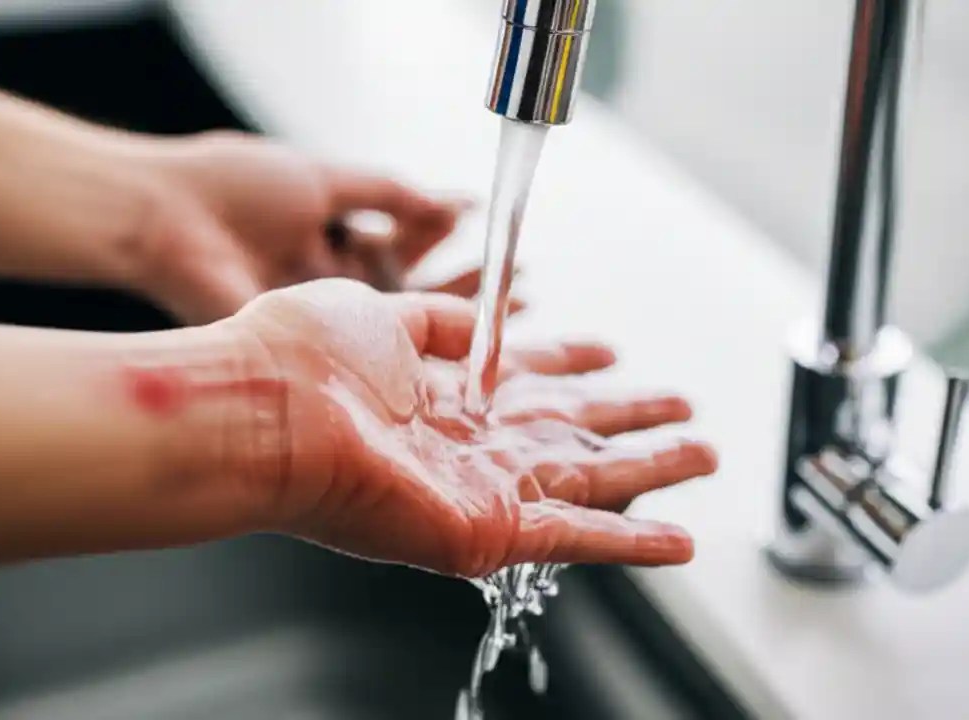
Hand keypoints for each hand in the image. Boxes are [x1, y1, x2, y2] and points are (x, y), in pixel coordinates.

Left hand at [133, 131, 480, 322]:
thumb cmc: (234, 188)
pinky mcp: (313, 341)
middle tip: (519, 283)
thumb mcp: (327, 180)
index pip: (401, 237)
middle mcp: (332, 279)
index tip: (487, 228)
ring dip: (457, 310)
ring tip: (514, 306)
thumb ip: (388, 192)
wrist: (170, 220)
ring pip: (403, 318)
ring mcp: (324, 314)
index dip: (444, 234)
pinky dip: (423, 338)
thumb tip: (448, 204)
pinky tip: (468, 334)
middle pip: (412, 283)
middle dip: (466, 282)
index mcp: (330, 233)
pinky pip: (376, 343)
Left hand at [222, 279, 716, 576]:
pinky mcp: (487, 531)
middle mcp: (466, 444)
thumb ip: (441, 321)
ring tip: (704, 457)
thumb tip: (485, 318)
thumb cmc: (299, 357)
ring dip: (650, 474)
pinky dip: (631, 542)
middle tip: (683, 412)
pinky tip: (678, 540)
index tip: (610, 356)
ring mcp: (480, 491)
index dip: (572, 364)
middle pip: (570, 433)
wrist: (264, 410)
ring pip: (588, 485)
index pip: (525, 378)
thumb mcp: (382, 314)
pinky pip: (574, 540)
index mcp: (443, 390)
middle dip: (630, 421)